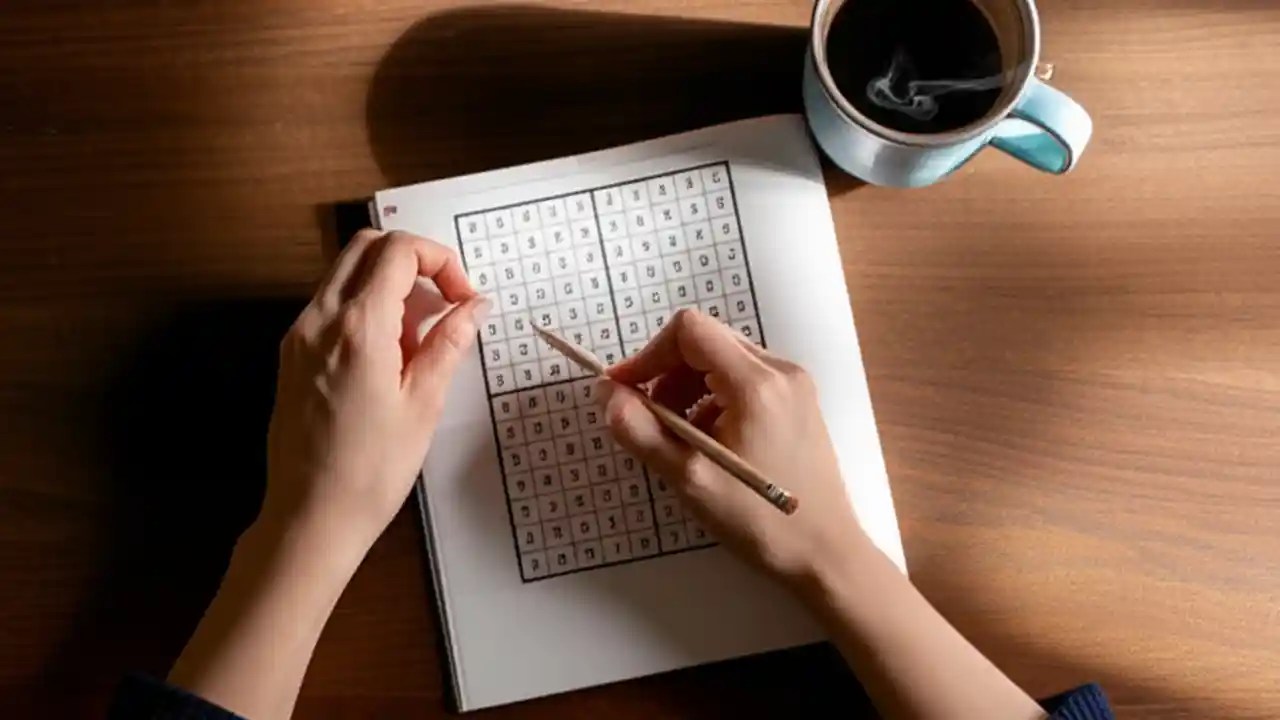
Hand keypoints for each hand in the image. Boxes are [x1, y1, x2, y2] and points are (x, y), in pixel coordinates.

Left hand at [264, 229, 489, 548]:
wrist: (310, 516)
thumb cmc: (370, 471)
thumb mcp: (424, 404)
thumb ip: (449, 343)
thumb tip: (474, 306)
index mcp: (357, 328)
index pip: (398, 251)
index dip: (440, 261)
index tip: (463, 298)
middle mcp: (319, 320)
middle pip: (366, 246)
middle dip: (413, 261)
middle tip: (445, 303)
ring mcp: (299, 335)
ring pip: (346, 273)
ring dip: (389, 285)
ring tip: (418, 340)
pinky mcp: (292, 355)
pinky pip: (330, 306)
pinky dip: (365, 308)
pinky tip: (389, 355)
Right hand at [603, 309, 867, 583]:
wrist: (825, 555)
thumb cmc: (762, 522)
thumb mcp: (691, 478)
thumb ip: (642, 431)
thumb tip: (605, 393)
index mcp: (758, 383)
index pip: (690, 331)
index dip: (647, 355)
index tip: (623, 390)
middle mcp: (781, 371)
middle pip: (706, 341)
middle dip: (666, 373)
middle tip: (647, 418)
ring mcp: (793, 386)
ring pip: (722, 360)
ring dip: (687, 388)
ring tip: (677, 436)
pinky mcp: (797, 403)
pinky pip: (742, 381)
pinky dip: (712, 400)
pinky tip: (707, 442)